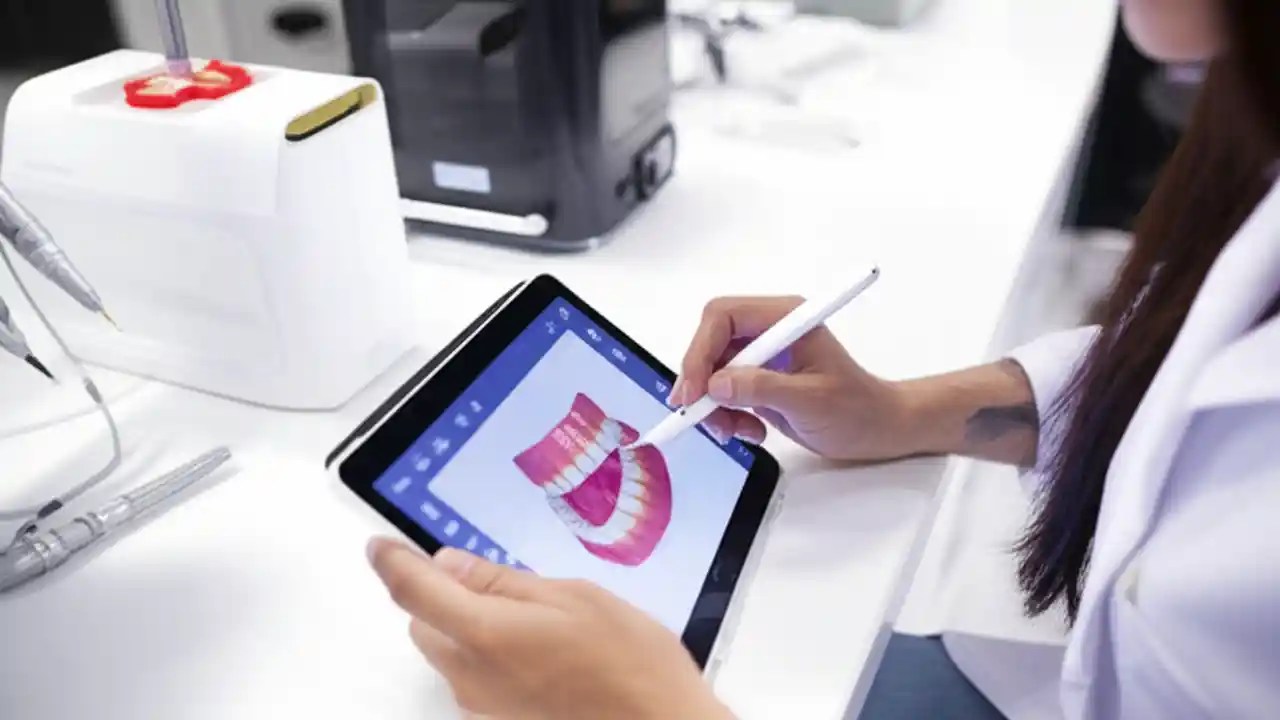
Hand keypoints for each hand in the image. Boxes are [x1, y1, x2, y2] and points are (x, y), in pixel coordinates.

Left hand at [367, 539, 732, 719]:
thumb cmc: (628, 659)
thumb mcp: (572, 597)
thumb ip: (502, 581)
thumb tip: (447, 564)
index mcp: (485, 634)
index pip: (414, 591)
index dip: (391, 563)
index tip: (379, 545)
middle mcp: (470, 676)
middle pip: (425, 625)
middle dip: (441, 596)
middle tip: (494, 579)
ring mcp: (483, 706)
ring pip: (448, 653)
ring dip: (466, 628)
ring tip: (532, 617)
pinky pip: (473, 679)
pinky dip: (487, 656)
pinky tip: (539, 651)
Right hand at [674, 296, 911, 460]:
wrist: (878, 429)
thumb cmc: (856, 410)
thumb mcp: (809, 400)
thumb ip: (762, 388)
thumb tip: (716, 384)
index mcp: (785, 318)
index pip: (723, 317)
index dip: (700, 351)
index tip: (693, 392)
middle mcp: (769, 330)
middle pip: (711, 344)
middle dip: (702, 383)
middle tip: (702, 418)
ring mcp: (763, 356)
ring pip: (713, 372)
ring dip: (715, 406)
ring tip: (739, 432)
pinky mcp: (759, 379)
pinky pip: (724, 393)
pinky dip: (727, 415)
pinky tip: (752, 431)